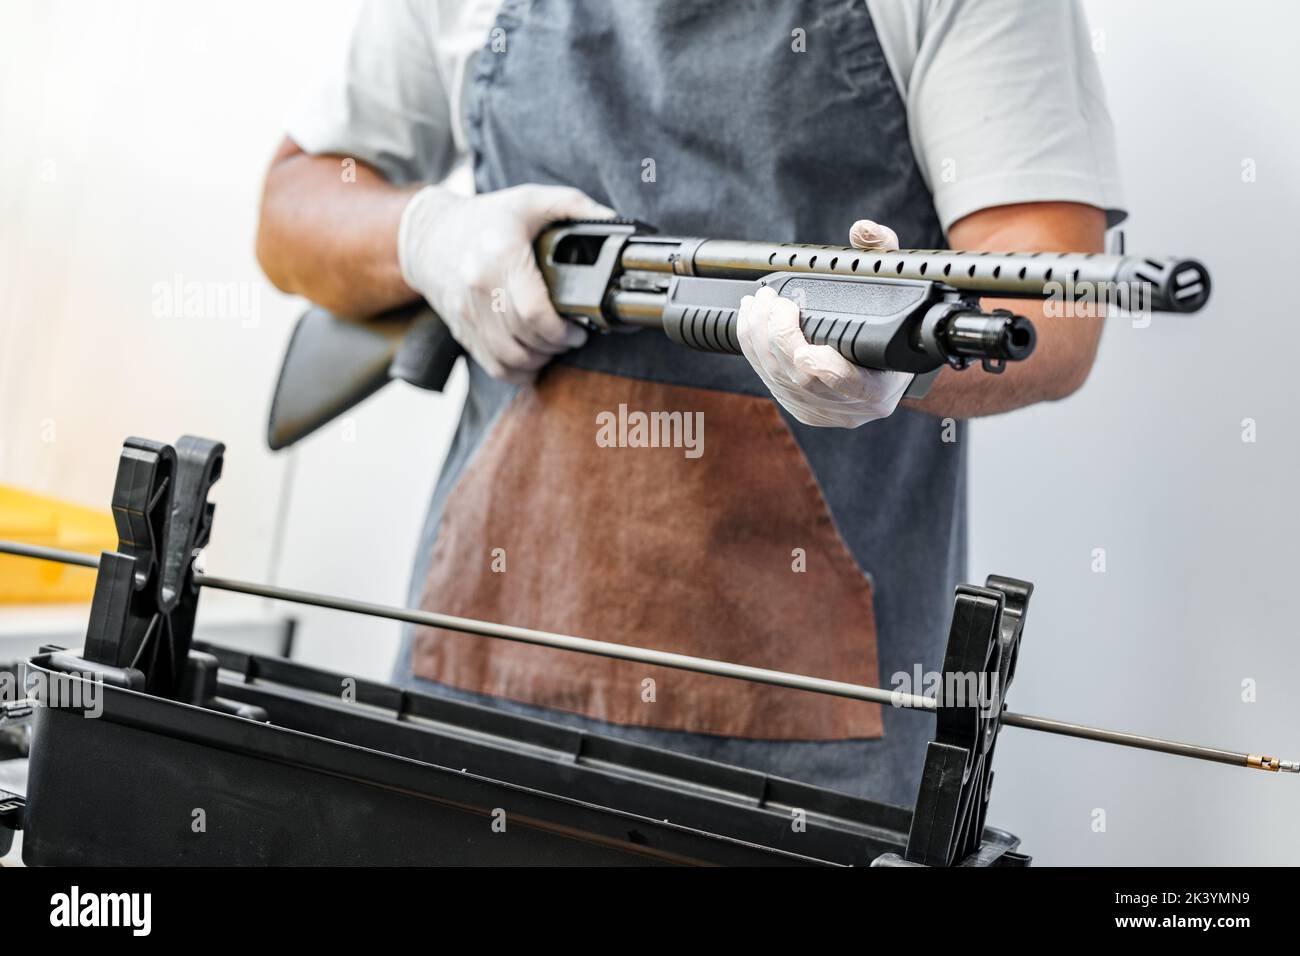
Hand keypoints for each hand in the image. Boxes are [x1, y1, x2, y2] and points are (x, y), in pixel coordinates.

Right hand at [398, 183, 614, 382]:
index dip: (563, 331)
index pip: (534, 311)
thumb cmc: (487, 218)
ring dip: (539, 360)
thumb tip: (615, 223)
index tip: (579, 330)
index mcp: (501, 253)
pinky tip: (532, 359)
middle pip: (525, 338)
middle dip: (556, 345)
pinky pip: (493, 366)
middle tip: (571, 338)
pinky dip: (517, 372)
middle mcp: (480, 286)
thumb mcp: (531, 199)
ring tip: (552, 347)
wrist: (431, 235)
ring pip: (510, 358)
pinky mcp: (462, 330)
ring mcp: (467, 312)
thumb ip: (575, 206)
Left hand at [737, 218, 913, 427]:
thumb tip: (862, 230)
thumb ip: (882, 254)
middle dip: (776, 336)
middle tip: (769, 300)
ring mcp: (823, 411)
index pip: (850, 383)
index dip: (825, 368)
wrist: (890, 369)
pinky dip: (754, 351)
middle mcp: (851, 407)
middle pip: (801, 378)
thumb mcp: (899, 287)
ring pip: (779, 379)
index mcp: (880, 387)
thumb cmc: (895, 327)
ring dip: (758, 338)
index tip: (807, 347)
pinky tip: (751, 324)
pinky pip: (769, 382)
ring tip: (756, 304)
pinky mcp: (801, 409)